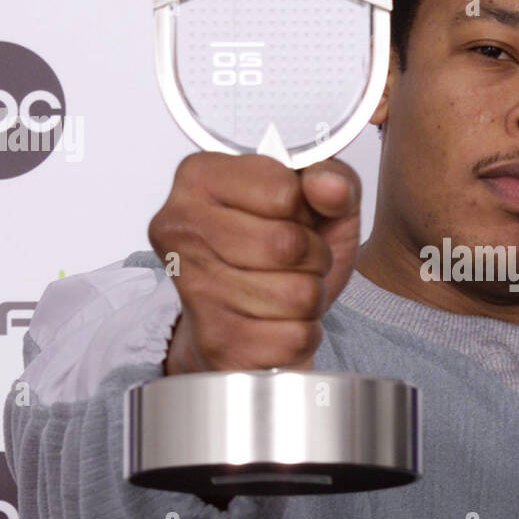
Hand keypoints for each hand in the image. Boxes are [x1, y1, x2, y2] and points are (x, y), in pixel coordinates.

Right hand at [147, 152, 360, 374]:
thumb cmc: (281, 253)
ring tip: (285, 289)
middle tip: (295, 261)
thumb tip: (330, 186)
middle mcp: (183, 229)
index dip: (307, 211)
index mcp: (201, 176)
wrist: (251, 320)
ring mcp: (194, 288)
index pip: (284, 191)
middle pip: (289, 244)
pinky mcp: (215, 342)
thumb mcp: (319, 202)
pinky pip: (296, 337)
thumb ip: (335, 180)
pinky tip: (277, 323)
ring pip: (298, 294)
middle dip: (313, 257)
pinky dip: (303, 333)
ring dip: (310, 296)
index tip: (291, 219)